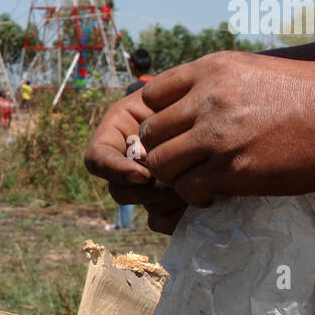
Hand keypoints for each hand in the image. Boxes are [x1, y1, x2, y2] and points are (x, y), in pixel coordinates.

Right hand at [84, 90, 187, 232]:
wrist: (218, 106)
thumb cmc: (192, 92)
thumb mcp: (168, 95)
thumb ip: (154, 119)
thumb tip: (146, 160)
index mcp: (117, 135)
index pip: (96, 160)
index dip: (115, 171)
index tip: (142, 174)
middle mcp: (128, 162)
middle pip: (118, 191)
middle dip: (144, 192)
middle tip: (170, 185)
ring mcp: (148, 184)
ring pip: (141, 207)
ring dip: (163, 202)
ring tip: (188, 188)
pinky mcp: (168, 201)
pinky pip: (162, 221)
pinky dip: (176, 216)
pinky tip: (193, 202)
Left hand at [139, 51, 314, 205]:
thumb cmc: (313, 93)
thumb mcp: (256, 71)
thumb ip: (216, 85)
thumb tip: (186, 105)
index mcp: (212, 69)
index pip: (152, 94)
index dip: (158, 116)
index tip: (173, 130)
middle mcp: (208, 99)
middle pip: (150, 132)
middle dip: (160, 149)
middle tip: (181, 160)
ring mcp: (218, 136)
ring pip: (161, 163)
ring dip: (173, 175)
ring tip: (194, 178)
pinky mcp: (233, 171)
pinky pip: (187, 189)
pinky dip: (193, 195)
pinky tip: (212, 193)